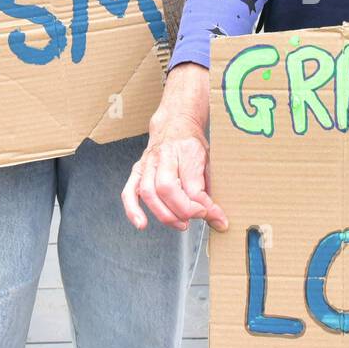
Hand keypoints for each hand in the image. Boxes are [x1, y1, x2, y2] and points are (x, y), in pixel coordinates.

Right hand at [121, 64, 226, 232]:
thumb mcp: (209, 160)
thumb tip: (219, 221)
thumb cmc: (193, 144)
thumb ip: (211, 189)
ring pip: (149, 193)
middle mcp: (165, 155)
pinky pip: (129, 192)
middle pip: (167, 188)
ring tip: (182, 224)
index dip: (203, 206)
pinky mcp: (137, 170)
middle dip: (183, 210)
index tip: (214, 215)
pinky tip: (141, 223)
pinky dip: (133, 210)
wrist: (175, 123)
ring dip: (165, 215)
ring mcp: (148, 162)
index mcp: (188, 150)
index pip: (193, 185)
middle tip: (197, 217)